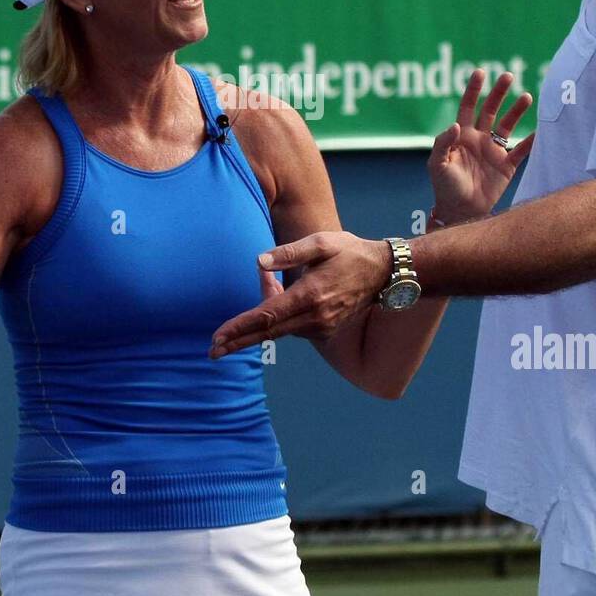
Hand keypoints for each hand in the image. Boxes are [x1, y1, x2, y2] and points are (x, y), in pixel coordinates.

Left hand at [210, 232, 389, 356]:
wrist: (383, 272)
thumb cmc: (349, 252)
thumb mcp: (320, 243)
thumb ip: (288, 253)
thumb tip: (258, 262)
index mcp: (310, 295)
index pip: (267, 316)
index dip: (240, 327)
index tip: (218, 337)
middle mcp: (315, 317)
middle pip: (268, 333)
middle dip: (238, 341)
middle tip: (212, 352)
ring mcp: (322, 327)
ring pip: (280, 328)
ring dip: (260, 319)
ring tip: (258, 295)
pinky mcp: (325, 330)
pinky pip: (293, 327)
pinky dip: (278, 317)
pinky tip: (277, 297)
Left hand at [429, 70, 534, 225]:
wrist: (460, 211)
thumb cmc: (444, 187)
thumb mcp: (437, 164)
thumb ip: (444, 142)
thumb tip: (456, 124)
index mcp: (461, 136)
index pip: (468, 106)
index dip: (473, 90)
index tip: (480, 72)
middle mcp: (479, 139)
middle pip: (491, 110)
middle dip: (499, 93)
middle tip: (508, 75)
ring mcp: (494, 151)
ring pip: (508, 126)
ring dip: (517, 111)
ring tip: (527, 96)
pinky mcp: (506, 166)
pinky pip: (521, 151)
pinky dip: (531, 141)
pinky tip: (540, 131)